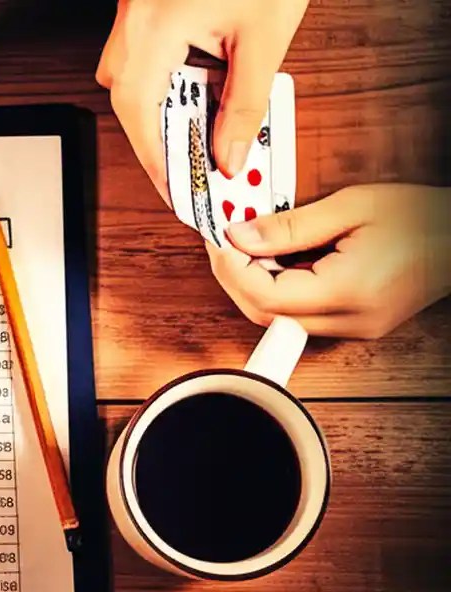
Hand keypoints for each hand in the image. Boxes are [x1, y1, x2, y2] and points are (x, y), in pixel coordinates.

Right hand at [96, 0, 308, 201]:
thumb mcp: (264, 38)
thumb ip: (244, 104)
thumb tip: (229, 154)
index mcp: (154, 26)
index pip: (140, 112)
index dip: (156, 160)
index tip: (177, 191)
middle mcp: (133, 20)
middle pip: (129, 100)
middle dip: (161, 139)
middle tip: (193, 170)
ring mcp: (134, 11)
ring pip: (131, 79)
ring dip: (164, 109)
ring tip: (203, 130)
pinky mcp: (146, 7)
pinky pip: (144, 57)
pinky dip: (168, 82)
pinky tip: (202, 89)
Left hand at [209, 184, 450, 338]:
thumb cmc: (427, 219)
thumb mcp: (353, 207)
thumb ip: (290, 225)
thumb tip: (240, 235)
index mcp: (347, 293)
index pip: (264, 295)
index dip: (232, 268)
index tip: (220, 238)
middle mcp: (349, 321)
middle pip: (265, 314)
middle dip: (236, 276)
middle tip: (229, 239)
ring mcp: (354, 328)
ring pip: (280, 318)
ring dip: (257, 282)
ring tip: (259, 243)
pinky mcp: (356, 323)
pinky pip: (302, 314)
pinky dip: (282, 287)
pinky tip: (285, 258)